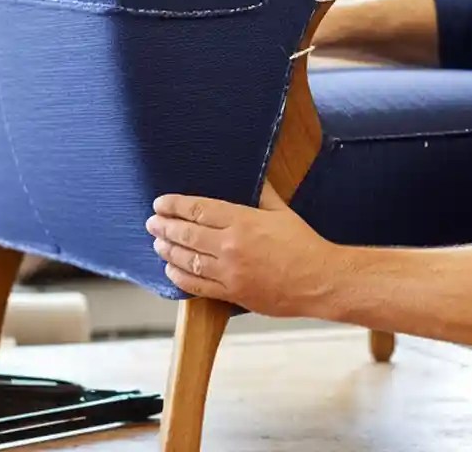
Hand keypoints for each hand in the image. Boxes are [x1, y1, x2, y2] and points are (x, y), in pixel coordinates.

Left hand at [146, 181, 341, 317]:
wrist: (319, 281)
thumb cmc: (305, 245)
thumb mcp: (283, 212)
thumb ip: (263, 194)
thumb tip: (253, 178)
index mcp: (243, 221)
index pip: (198, 209)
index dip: (175, 205)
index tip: (161, 203)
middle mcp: (231, 246)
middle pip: (187, 234)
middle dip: (165, 226)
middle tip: (152, 222)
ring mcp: (229, 272)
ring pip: (187, 260)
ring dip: (168, 250)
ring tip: (157, 243)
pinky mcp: (232, 294)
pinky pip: (197, 286)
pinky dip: (180, 277)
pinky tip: (171, 271)